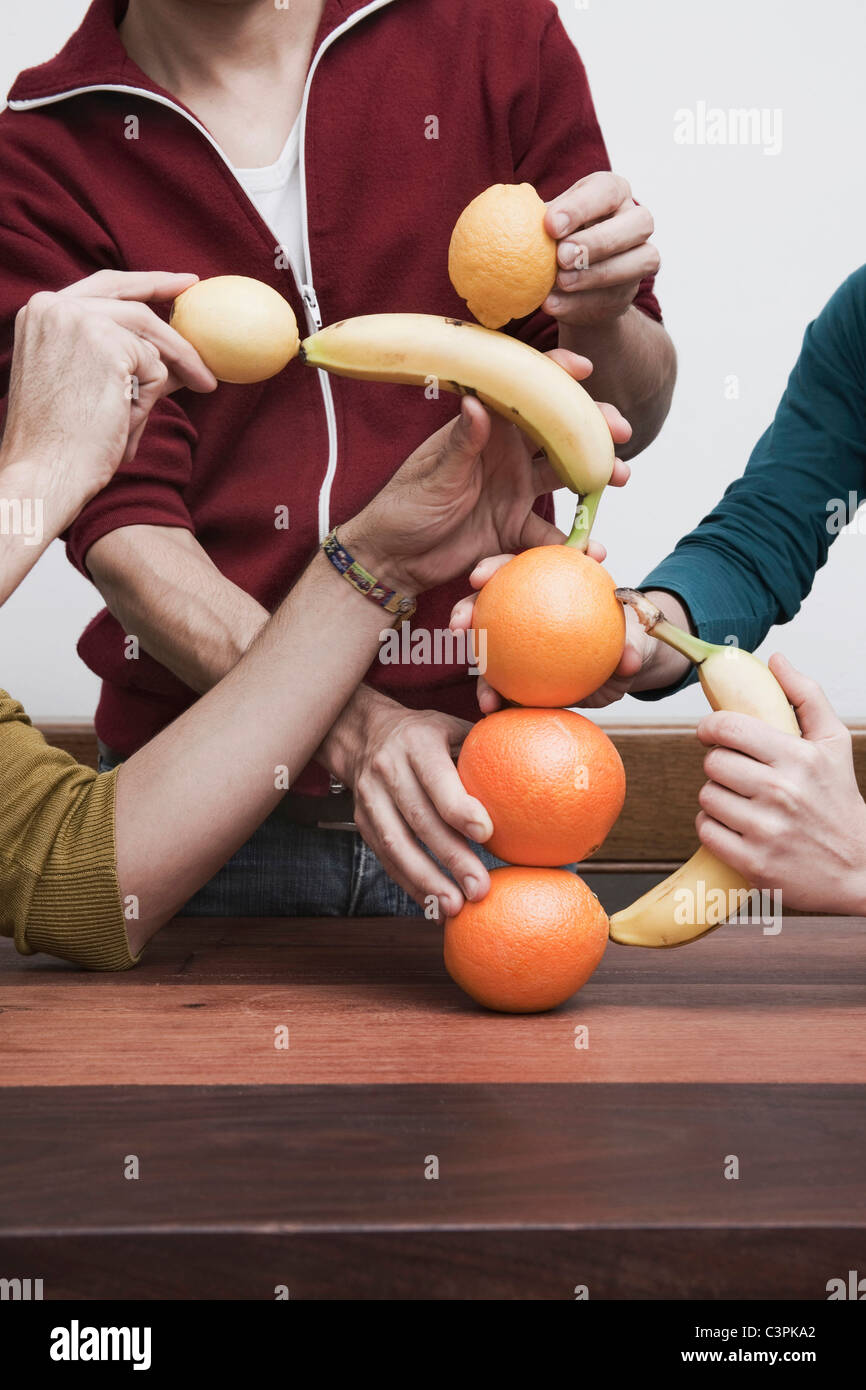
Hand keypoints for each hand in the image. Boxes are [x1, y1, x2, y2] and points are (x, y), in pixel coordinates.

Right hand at [1, 271, 215, 520]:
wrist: (44, 471)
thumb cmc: (60, 442)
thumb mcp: (82, 385)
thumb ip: (118, 360)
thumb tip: (172, 357)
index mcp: (41, 314)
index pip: (104, 287)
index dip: (145, 284)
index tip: (179, 284)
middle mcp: (55, 307)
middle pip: (133, 301)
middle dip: (173, 304)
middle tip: (203, 304)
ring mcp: (80, 321)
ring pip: (151, 338)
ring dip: (172, 371)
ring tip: (195, 390)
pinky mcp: (109, 345)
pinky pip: (155, 368)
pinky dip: (148, 401)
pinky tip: (124, 422)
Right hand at [321, 686, 494, 916]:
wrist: (364, 734)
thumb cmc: (425, 735)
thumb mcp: (453, 727)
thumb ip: (486, 747)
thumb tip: (538, 769)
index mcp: (417, 742)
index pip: (437, 778)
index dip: (459, 807)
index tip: (487, 834)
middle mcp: (388, 768)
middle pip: (420, 818)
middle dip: (450, 857)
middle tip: (479, 888)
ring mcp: (370, 797)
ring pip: (396, 845)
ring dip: (426, 881)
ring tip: (456, 907)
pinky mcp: (362, 821)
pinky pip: (386, 858)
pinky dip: (410, 885)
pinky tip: (433, 907)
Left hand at [340, 348, 629, 594]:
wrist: (391, 560)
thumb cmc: (404, 508)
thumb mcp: (433, 476)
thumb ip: (462, 443)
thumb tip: (476, 401)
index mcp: (485, 430)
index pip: (524, 393)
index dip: (554, 376)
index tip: (584, 369)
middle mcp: (507, 455)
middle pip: (560, 433)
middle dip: (594, 429)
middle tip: (621, 433)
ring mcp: (515, 491)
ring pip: (567, 477)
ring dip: (595, 477)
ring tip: (620, 478)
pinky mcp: (516, 529)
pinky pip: (551, 534)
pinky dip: (572, 541)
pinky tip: (592, 549)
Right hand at [450, 557, 686, 711]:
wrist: (623, 667)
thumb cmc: (629, 639)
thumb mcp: (637, 639)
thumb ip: (633, 646)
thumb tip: (630, 658)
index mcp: (546, 585)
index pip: (515, 567)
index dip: (494, 567)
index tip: (479, 576)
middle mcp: (524, 612)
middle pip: (486, 604)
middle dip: (465, 610)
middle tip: (460, 623)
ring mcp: (517, 645)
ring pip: (487, 650)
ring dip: (477, 668)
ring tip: (480, 687)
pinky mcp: (519, 676)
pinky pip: (504, 686)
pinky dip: (497, 697)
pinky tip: (493, 710)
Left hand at [542, 172, 659, 327]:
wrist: (572, 284)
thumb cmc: (556, 239)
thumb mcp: (546, 225)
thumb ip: (534, 220)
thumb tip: (511, 217)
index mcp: (612, 192)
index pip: (606, 190)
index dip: (580, 207)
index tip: (549, 225)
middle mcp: (635, 219)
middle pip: (638, 222)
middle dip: (598, 241)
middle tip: (562, 257)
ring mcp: (641, 255)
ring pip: (641, 260)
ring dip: (595, 274)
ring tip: (560, 282)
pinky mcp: (631, 289)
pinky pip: (616, 296)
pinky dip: (580, 303)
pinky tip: (552, 304)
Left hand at [695, 654, 865, 913]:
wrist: (857, 870)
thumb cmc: (839, 803)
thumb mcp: (834, 743)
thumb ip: (805, 696)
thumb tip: (776, 660)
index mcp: (800, 757)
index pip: (728, 728)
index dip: (711, 728)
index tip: (713, 734)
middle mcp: (782, 792)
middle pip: (713, 763)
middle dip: (721, 766)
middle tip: (739, 775)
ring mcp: (767, 829)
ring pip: (707, 796)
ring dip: (718, 798)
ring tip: (743, 803)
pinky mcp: (753, 862)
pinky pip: (706, 830)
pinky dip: (715, 828)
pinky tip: (738, 828)